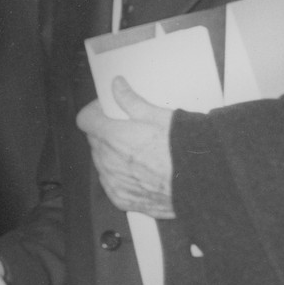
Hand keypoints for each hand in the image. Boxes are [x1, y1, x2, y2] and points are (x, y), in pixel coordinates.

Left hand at [77, 80, 175, 217]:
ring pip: (102, 163)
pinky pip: (111, 184)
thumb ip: (130, 100)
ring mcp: (113, 182)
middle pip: (94, 141)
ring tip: (138, 152)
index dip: (95, 112)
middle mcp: (107, 161)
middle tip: (128, 129)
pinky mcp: (121, 199)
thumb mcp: (157, 115)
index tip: (106, 110)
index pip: (85, 119)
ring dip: (112, 155)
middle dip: (106, 132)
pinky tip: (138, 172)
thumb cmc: (180, 148)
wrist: (198, 182)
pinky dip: (120, 177)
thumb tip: (116, 86)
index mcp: (112, 136)